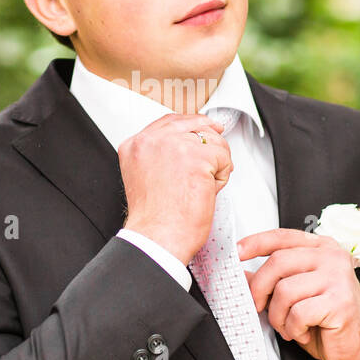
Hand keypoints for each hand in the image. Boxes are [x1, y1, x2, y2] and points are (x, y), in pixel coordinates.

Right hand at [120, 112, 232, 263]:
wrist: (158, 238)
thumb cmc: (155, 218)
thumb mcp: (146, 176)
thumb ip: (161, 155)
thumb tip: (188, 143)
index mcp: (136, 145)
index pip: (170, 120)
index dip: (193, 125)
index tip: (205, 130)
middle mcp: (151, 141)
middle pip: (194, 124)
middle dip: (209, 143)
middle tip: (214, 162)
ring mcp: (174, 147)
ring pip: (212, 140)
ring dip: (216, 163)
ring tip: (202, 186)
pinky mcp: (196, 158)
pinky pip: (223, 157)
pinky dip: (222, 176)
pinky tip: (207, 190)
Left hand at [237, 229, 359, 359]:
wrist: (357, 349)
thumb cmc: (326, 320)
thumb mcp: (294, 296)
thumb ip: (271, 281)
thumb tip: (241, 275)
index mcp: (321, 248)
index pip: (282, 237)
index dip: (256, 243)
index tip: (237, 252)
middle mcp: (332, 257)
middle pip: (278, 262)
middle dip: (259, 289)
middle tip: (258, 307)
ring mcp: (338, 278)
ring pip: (284, 290)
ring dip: (278, 316)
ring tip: (289, 325)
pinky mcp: (340, 302)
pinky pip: (298, 313)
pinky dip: (293, 328)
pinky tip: (304, 332)